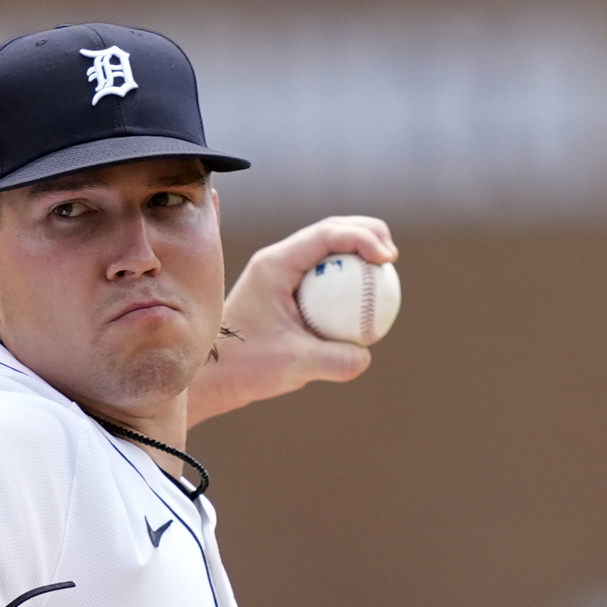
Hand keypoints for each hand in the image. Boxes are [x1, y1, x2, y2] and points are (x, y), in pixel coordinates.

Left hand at [187, 215, 397, 426]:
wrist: (214, 375)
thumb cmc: (246, 367)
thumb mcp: (293, 366)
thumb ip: (334, 361)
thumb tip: (366, 356)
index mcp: (275, 264)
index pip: (326, 234)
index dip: (363, 237)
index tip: (388, 259)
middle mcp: (278, 261)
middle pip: (331, 230)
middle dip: (368, 233)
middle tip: (393, 257)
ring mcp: (283, 275)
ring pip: (329, 251)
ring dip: (360, 253)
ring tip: (386, 273)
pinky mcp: (289, 293)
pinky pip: (326, 277)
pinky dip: (349, 280)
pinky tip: (367, 302)